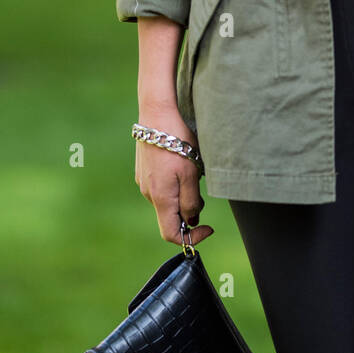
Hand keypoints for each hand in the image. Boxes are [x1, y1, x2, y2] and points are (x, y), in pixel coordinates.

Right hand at [134, 103, 213, 246]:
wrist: (157, 114)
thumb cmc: (176, 142)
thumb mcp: (191, 173)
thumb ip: (191, 201)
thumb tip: (191, 221)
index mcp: (161, 197)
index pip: (171, 234)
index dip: (191, 238)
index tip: (208, 228)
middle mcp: (149, 193)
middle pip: (171, 217)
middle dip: (190, 213)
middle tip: (203, 192)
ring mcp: (144, 182)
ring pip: (168, 201)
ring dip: (184, 196)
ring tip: (193, 172)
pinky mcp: (144, 171)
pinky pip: (162, 188)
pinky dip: (175, 185)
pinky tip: (182, 164)